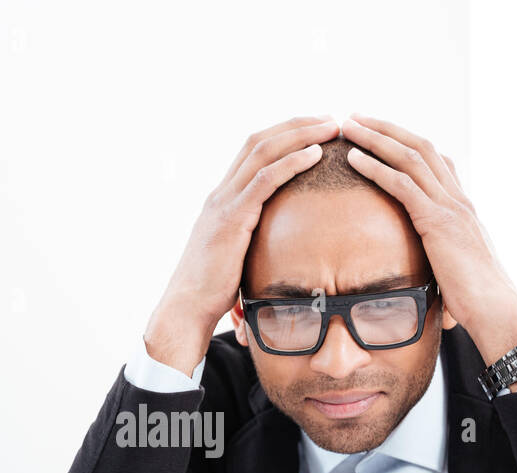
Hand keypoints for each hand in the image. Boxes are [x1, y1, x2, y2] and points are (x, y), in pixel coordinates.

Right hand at [145, 116, 339, 375]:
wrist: (185, 309)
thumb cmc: (211, 294)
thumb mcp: (235, 260)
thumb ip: (252, 244)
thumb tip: (280, 252)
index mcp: (221, 201)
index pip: (252, 153)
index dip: (283, 136)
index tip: (314, 131)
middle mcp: (220, 194)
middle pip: (258, 141)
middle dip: (296, 125)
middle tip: (329, 118)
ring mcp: (224, 204)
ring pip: (263, 152)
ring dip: (300, 134)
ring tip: (331, 127)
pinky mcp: (232, 219)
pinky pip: (265, 179)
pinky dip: (292, 162)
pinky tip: (316, 154)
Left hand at [340, 114, 516, 367]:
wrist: (497, 312)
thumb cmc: (477, 302)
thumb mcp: (455, 271)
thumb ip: (440, 260)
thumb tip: (429, 275)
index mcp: (462, 208)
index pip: (436, 161)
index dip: (407, 143)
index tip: (381, 135)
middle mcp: (458, 200)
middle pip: (420, 148)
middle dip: (386, 129)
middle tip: (356, 117)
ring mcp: (451, 208)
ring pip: (410, 157)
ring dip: (376, 138)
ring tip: (348, 126)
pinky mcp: (438, 223)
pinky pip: (403, 185)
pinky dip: (376, 167)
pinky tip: (354, 158)